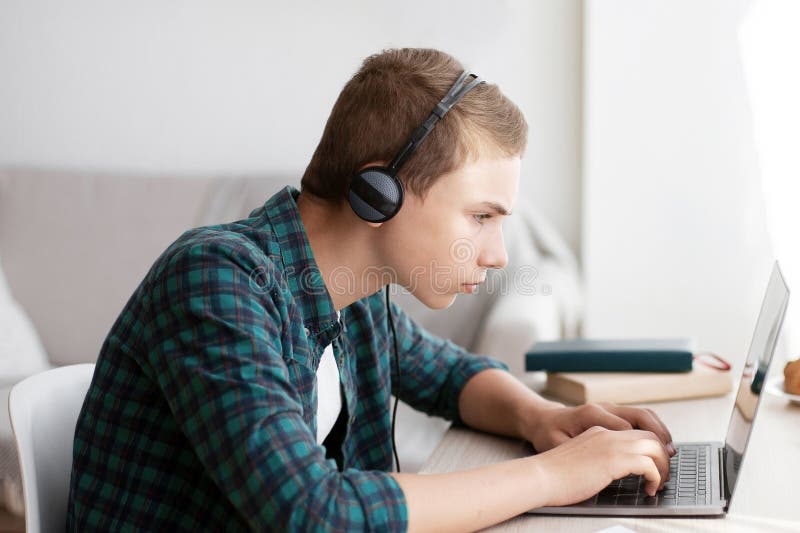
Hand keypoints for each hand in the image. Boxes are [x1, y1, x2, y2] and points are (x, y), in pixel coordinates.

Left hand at [522, 402, 674, 455]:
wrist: (544, 420)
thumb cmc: (549, 435)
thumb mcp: (556, 444)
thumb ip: (577, 448)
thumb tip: (600, 456)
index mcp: (590, 414)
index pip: (624, 428)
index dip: (638, 447)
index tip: (647, 466)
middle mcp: (604, 407)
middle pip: (639, 415)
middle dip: (657, 436)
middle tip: (668, 457)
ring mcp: (610, 408)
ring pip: (643, 413)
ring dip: (660, 431)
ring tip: (670, 452)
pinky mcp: (614, 413)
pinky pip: (640, 416)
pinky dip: (654, 428)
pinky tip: (660, 444)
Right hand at [533, 425, 669, 506]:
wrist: (540, 476)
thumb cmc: (554, 474)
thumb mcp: (579, 458)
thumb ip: (597, 458)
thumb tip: (611, 472)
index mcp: (598, 431)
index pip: (635, 430)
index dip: (650, 447)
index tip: (656, 464)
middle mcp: (607, 433)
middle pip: (650, 435)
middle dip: (663, 455)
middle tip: (663, 474)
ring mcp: (611, 444)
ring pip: (654, 446)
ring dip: (664, 466)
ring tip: (659, 483)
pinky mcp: (613, 460)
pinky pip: (649, 464)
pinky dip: (655, 477)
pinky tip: (649, 488)